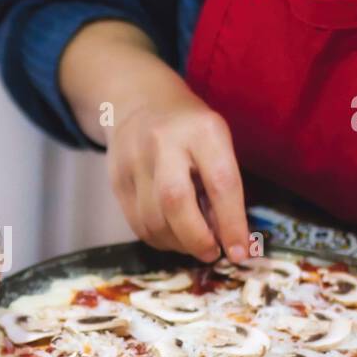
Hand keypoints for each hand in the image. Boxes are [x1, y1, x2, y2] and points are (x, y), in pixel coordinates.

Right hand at [58, 20, 249, 263]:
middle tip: (213, 253)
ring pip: (153, 221)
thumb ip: (222, 186)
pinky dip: (160, 239)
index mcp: (202, 130)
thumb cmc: (190, 128)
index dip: (232, 224)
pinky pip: (138, 225)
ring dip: (178, 243)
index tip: (240, 253)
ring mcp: (133, 161)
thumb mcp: (216, 142)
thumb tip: (228, 240)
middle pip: (176, 203)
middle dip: (197, 239)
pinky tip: (173, 234)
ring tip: (194, 241)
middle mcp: (164, 143)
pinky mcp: (116, 181)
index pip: (221, 183)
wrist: (138, 103)